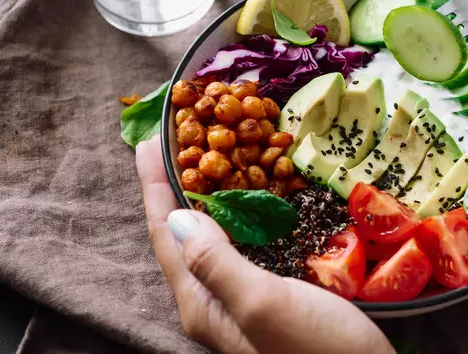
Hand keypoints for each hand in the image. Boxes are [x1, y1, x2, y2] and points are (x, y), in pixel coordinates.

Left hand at [136, 135, 392, 353]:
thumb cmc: (318, 351)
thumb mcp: (263, 304)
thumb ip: (216, 262)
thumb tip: (176, 217)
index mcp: (202, 302)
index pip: (167, 234)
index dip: (155, 185)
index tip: (149, 138)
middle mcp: (216, 299)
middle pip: (185, 232)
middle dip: (177, 183)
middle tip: (180, 136)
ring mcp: (245, 297)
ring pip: (216, 235)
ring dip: (209, 193)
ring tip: (211, 154)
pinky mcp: (275, 293)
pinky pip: (248, 242)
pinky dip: (245, 211)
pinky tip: (257, 194)